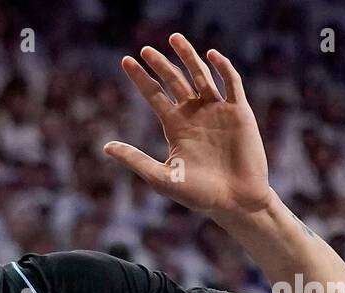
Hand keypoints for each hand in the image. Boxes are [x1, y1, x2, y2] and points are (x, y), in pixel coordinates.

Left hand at [105, 34, 271, 219]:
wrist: (235, 202)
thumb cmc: (198, 195)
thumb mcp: (162, 177)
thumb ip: (135, 159)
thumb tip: (106, 147)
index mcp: (175, 127)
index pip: (154, 95)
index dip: (141, 78)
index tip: (126, 61)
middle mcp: (195, 115)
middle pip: (175, 81)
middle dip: (161, 64)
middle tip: (145, 49)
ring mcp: (217, 111)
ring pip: (201, 76)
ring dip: (189, 57)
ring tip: (174, 38)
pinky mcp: (239, 112)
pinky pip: (231, 83)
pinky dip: (222, 68)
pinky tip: (211, 55)